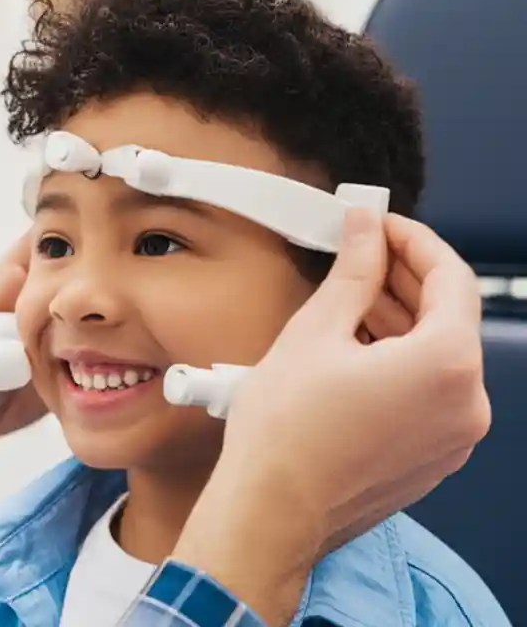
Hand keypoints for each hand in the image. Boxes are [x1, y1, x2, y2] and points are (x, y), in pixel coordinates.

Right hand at [172, 209, 489, 624]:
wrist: (270, 512)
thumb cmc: (285, 435)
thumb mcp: (314, 333)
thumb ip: (353, 273)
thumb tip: (365, 229)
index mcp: (446, 365)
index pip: (451, 278)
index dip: (413, 241)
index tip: (381, 225)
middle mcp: (467, 404)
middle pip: (450, 318)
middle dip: (405, 279)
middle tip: (362, 253)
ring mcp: (454, 438)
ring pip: (439, 357)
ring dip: (401, 321)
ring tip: (349, 300)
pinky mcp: (433, 459)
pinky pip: (430, 394)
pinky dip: (401, 363)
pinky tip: (354, 349)